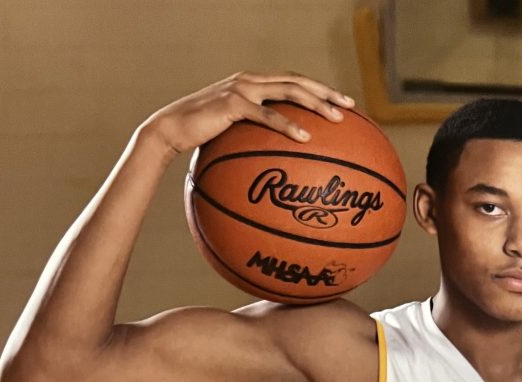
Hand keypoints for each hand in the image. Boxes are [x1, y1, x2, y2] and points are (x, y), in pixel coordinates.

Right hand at [140, 70, 355, 157]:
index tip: (343, 103)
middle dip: (326, 93)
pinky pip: (267, 115)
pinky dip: (287, 125)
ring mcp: (242, 89)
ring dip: (315, 104)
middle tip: (351, 107)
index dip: (319, 90)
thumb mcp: (232, 135)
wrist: (170, 130)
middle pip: (298, 82)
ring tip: (336, 119)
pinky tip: (305, 137)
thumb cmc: (201, 138)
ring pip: (288, 92)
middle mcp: (251, 80)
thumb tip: (275, 162)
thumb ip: (254, 138)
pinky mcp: (232, 104)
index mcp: (254, 84)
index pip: (293, 82)